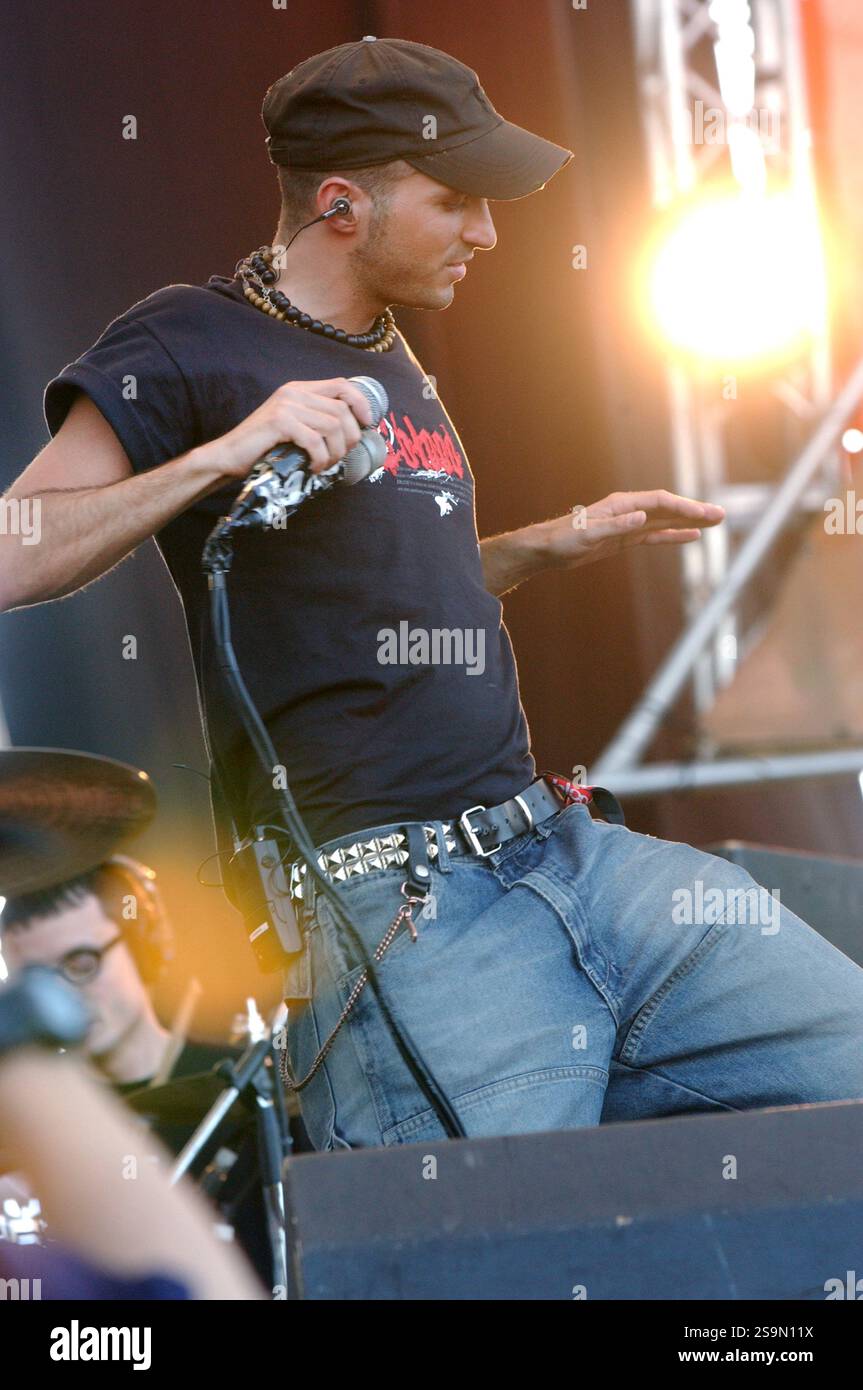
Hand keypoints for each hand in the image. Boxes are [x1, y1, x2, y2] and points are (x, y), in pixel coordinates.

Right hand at [208, 377, 374, 481]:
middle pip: (342, 409)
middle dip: (349, 438)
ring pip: (332, 426)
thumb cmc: (263, 447)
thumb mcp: (294, 428)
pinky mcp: (280, 422)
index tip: (367, 423)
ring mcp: (286, 405)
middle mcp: (294, 392)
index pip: (342, 385)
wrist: (228, 456)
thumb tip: (353, 432)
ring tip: (324, 464)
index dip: (360, 402)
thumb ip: (317, 421)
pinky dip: (320, 458)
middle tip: (339, 457)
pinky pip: (315, 440)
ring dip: (335, 452)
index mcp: (299, 389)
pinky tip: (314, 467)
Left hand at [542, 489, 725, 569]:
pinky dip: (674, 535)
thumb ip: (617, 526)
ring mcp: (629, 524)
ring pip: (666, 521)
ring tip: (715, 523)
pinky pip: (655, 536)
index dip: (683, 507)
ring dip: (689, 521)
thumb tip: (644, 517)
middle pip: (668, 508)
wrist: (547, 550)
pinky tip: (691, 536)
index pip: (660, 502)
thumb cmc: (562, 539)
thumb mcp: (588, 534)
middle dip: (695, 511)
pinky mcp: (625, 539)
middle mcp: (629, 511)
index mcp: (622, 505)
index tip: (704, 515)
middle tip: (721, 515)